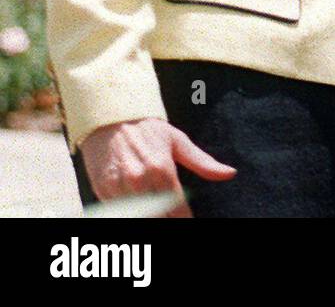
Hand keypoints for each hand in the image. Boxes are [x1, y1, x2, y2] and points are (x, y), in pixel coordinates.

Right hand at [79, 117, 236, 216]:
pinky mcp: (102, 190)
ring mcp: (119, 187)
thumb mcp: (178, 141)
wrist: (111, 117)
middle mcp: (140, 180)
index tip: (188, 220)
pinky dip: (129, 213)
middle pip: (157, 217)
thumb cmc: (148, 129)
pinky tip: (140, 210)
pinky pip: (118, 212)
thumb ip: (203, 163)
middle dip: (167, 220)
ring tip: (158, 214)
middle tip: (172, 217)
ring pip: (138, 217)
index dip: (184, 219)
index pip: (177, 208)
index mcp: (162, 169)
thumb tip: (230, 173)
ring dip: (149, 217)